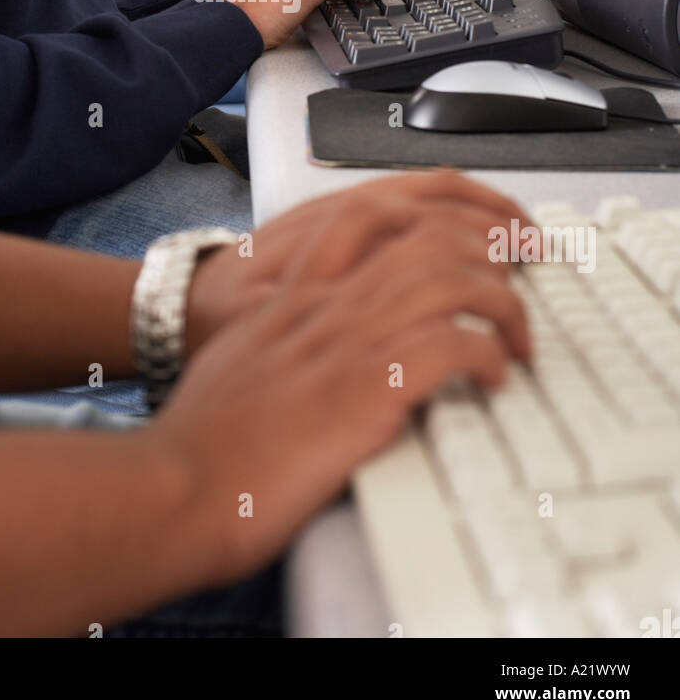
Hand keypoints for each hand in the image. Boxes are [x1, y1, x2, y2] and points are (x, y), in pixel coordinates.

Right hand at [158, 172, 531, 584]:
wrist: (179, 486)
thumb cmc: (206, 439)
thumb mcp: (245, 362)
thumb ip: (287, 340)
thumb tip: (325, 352)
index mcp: (300, 294)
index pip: (377, 213)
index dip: (440, 216)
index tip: (475, 240)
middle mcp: (328, 304)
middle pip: (429, 234)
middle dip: (491, 248)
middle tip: (521, 280)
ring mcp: (346, 342)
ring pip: (451, 277)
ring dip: (502, 303)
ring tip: (518, 337)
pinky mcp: (365, 390)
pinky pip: (451, 345)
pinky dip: (488, 355)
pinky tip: (495, 378)